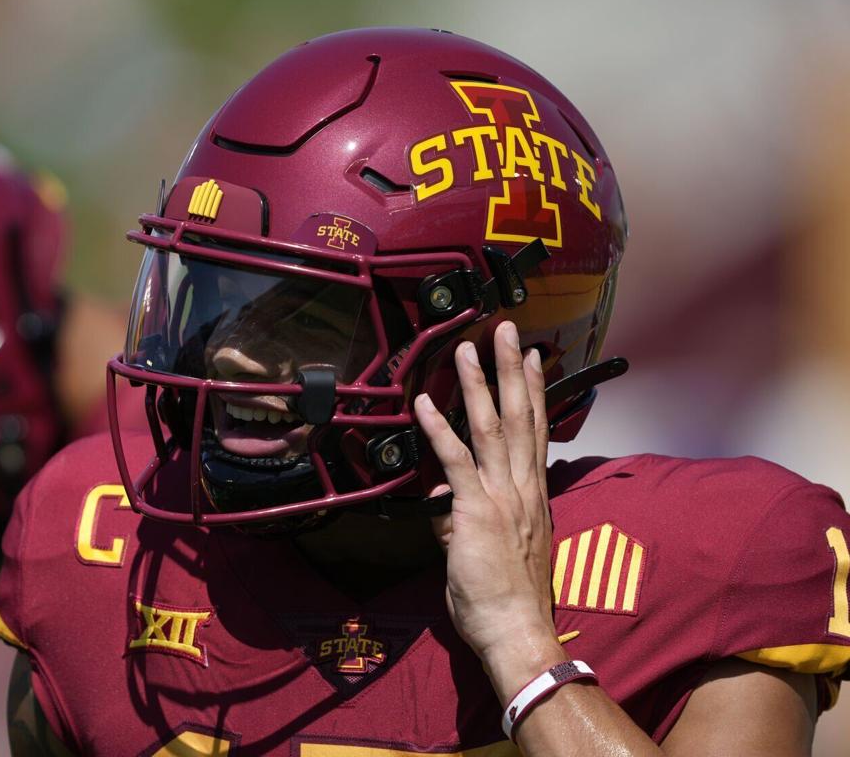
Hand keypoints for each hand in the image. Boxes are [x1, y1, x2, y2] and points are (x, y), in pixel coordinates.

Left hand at [413, 321, 564, 687]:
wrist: (517, 632)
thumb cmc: (509, 602)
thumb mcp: (493, 553)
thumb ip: (467, 521)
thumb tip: (445, 505)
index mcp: (532, 496)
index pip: (537, 432)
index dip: (535, 392)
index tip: (533, 359)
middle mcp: (522, 489)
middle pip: (522, 417)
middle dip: (513, 370)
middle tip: (508, 331)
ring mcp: (501, 497)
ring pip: (492, 428)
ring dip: (479, 385)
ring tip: (470, 349)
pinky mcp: (475, 511)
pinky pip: (456, 463)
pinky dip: (440, 431)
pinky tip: (426, 404)